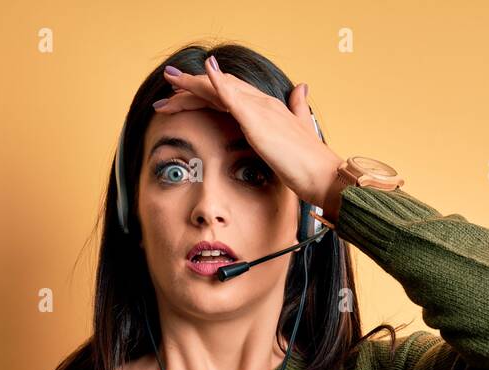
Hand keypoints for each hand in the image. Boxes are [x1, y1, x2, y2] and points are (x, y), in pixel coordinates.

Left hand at [155, 55, 341, 217]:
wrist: (321, 175)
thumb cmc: (308, 163)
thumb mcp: (299, 131)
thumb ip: (297, 109)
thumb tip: (301, 88)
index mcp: (266, 108)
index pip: (228, 94)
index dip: (205, 93)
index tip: (182, 96)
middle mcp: (261, 102)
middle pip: (219, 88)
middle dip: (191, 87)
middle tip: (167, 86)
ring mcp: (260, 108)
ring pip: (219, 88)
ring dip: (193, 83)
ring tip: (170, 80)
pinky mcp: (258, 119)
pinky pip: (233, 97)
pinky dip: (217, 83)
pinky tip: (204, 74)